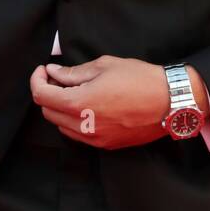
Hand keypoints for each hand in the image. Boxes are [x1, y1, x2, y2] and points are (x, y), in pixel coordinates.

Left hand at [28, 54, 208, 149]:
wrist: (171, 101)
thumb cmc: (141, 79)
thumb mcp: (105, 66)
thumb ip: (74, 72)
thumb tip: (54, 72)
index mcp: (79, 103)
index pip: (41, 95)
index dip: (37, 80)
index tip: (43, 70)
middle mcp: (84, 125)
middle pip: (48, 112)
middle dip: (48, 93)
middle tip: (59, 78)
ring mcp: (95, 138)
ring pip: (62, 125)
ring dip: (61, 108)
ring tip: (75, 91)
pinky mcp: (107, 144)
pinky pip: (80, 134)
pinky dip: (76, 120)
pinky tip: (89, 106)